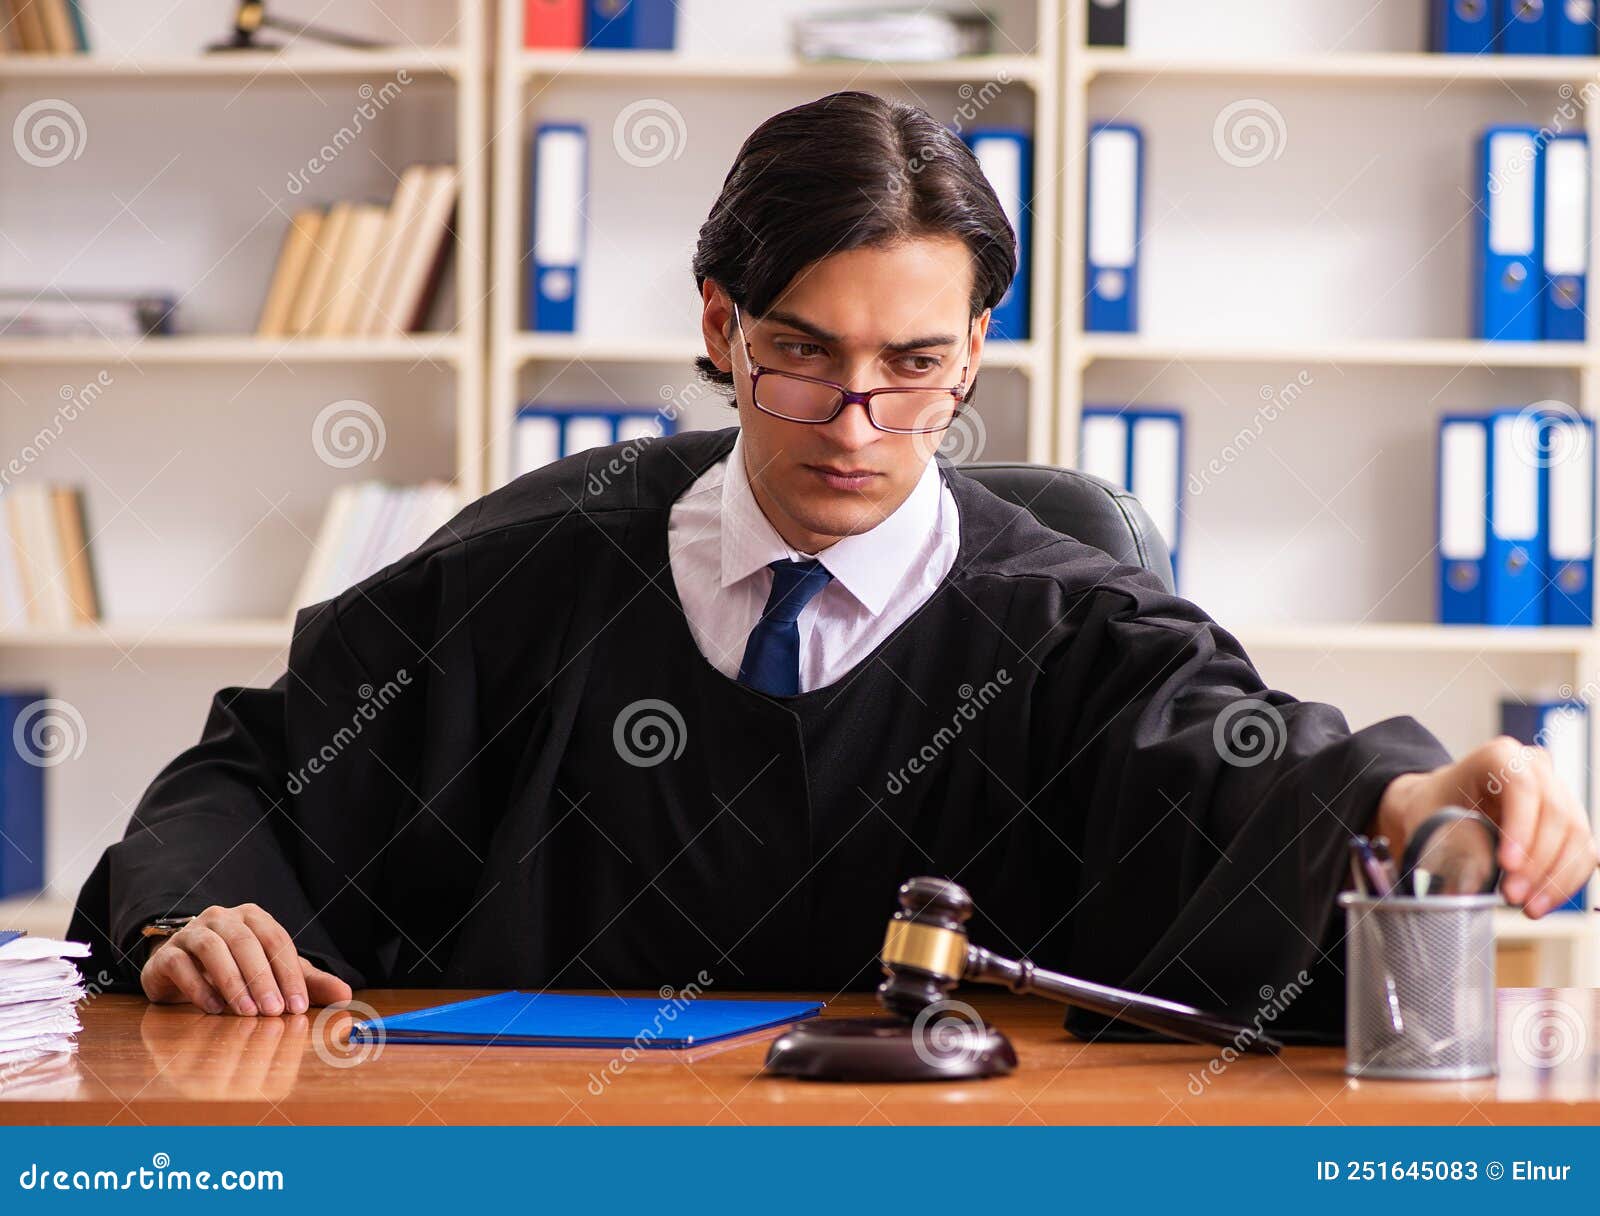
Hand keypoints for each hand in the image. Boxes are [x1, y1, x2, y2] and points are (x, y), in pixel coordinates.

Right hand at [139, 903, 352, 1014]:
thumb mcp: (274, 974)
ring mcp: (191, 932)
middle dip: (263, 979)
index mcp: (254, 917)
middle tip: (273, 1012)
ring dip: (233, 981)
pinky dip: (198, 987)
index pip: (276, 940)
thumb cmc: (236, 969)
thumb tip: (346, 994)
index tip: (297, 1007)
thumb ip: (308, 983)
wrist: (181, 969)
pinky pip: (181, 965)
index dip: (289, 973)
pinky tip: (214, 1009)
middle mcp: (222, 918)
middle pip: (246, 942)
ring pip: (213, 949)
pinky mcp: (167, 954)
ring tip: (246, 1012)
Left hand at [1376, 738, 1599, 916]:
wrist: (1438, 806)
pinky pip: (1582, 853)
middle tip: (1512, 896)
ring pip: (1576, 836)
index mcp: (1498, 756)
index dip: (1521, 828)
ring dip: (1555, 878)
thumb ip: (1452, 847)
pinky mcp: (1568, 822)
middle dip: (1537, 863)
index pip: (1522, 787)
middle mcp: (1536, 768)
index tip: (1507, 864)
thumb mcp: (1426, 820)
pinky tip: (1541, 903)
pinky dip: (1565, 882)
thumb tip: (1470, 887)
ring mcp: (1558, 793)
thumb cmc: (1431, 808)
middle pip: (1555, 814)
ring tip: (1526, 907)